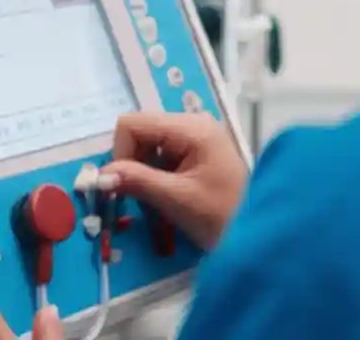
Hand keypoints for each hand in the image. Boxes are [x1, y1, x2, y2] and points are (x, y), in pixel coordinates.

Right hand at [102, 112, 248, 249]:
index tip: (123, 184)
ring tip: (157, 201)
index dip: (120, 152)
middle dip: (132, 164)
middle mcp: (192, 124)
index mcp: (191, 128)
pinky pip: (161, 158)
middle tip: (138, 196)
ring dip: (143, 174)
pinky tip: (166, 198)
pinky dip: (155, 178)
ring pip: (148, 147)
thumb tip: (101, 175)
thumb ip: (138, 181)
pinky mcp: (196, 154)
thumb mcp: (177, 199)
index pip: (133, 123)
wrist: (258, 236)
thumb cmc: (222, 216)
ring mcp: (195, 138)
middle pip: (140, 133)